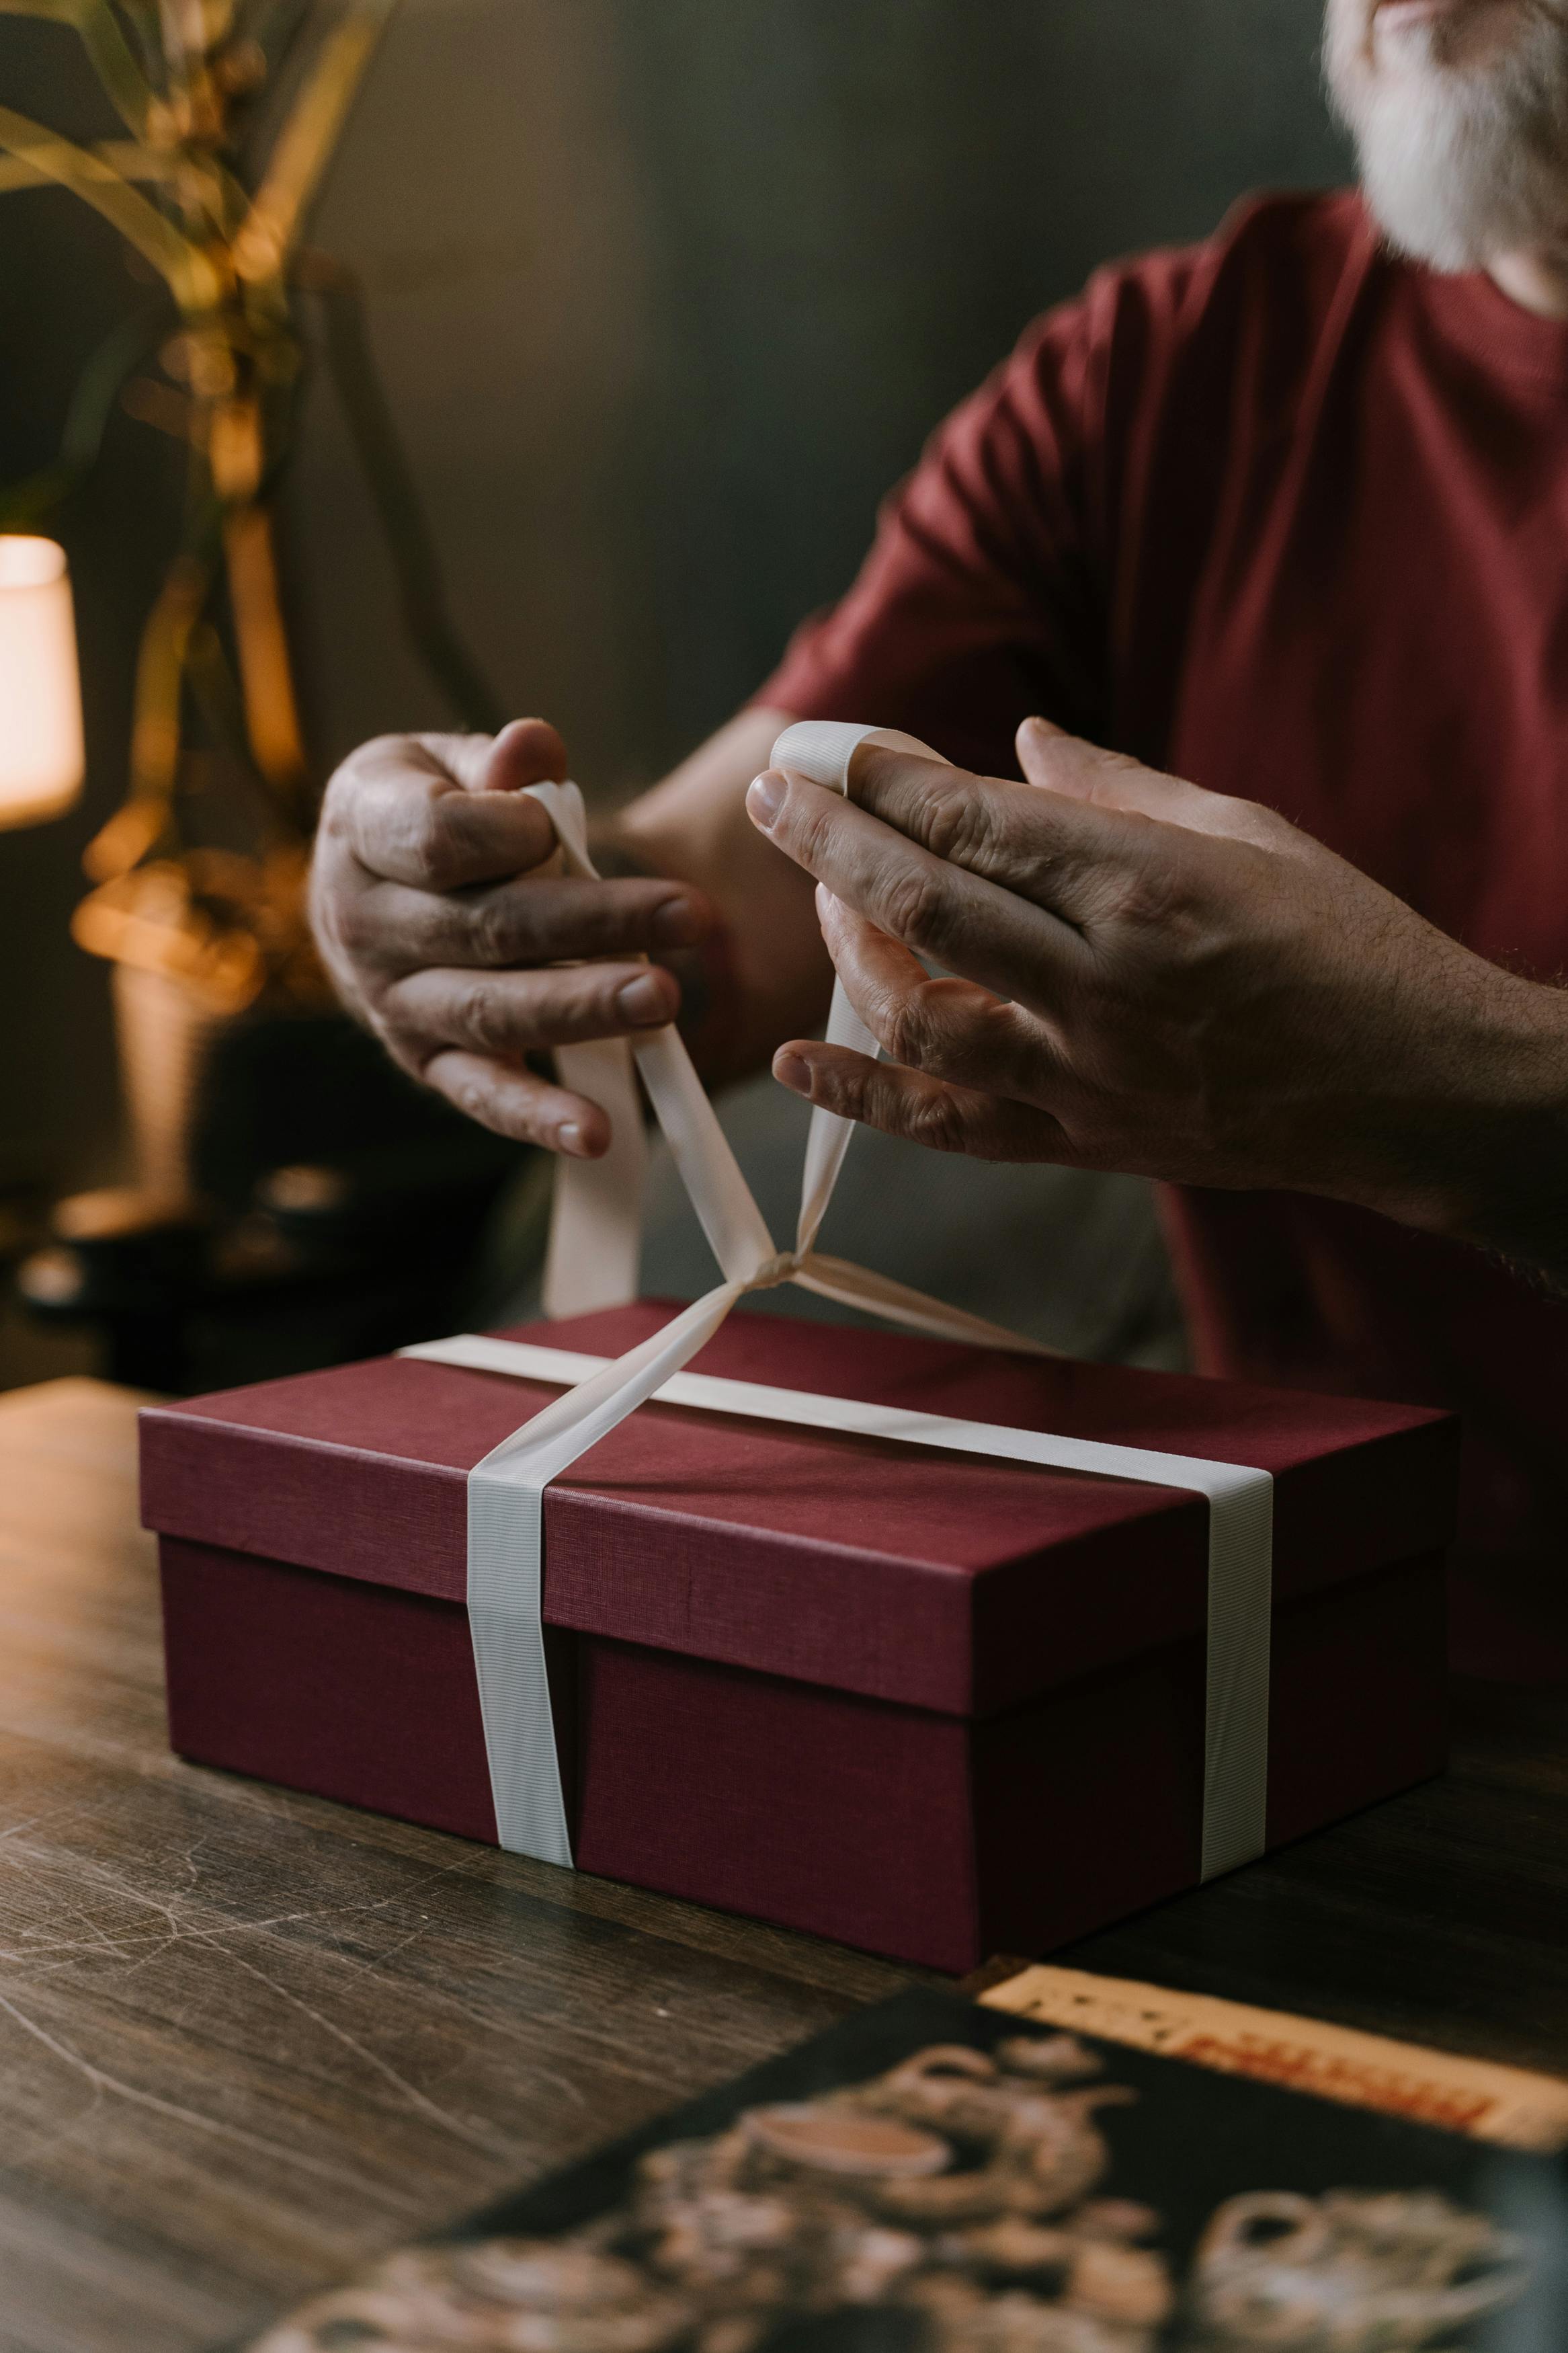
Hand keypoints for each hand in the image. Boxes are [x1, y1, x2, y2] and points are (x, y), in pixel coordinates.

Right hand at [310, 720, 713, 1153]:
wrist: (366, 889)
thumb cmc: (425, 810)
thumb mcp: (445, 763)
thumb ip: (495, 763)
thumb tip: (531, 749)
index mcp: (363, 825)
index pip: (436, 839)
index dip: (504, 831)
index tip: (555, 823)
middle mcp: (363, 921)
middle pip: (486, 928)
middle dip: (594, 925)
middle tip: (691, 915)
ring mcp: (391, 1001)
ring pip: (492, 1011)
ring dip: (583, 1009)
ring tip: (665, 1000)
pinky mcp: (425, 1060)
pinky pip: (482, 1094)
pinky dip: (537, 1118)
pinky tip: (597, 1133)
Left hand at [745, 718, 1567, 1265]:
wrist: (1415, 1090)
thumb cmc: (1344, 945)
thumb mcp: (1246, 833)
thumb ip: (1117, 788)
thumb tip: (1018, 744)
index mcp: (1152, 886)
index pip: (978, 823)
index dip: (887, 782)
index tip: (832, 752)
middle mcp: (1108, 984)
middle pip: (926, 906)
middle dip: (832, 843)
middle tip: (775, 798)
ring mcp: (1090, 1076)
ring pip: (921, 1016)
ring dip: (847, 954)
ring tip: (825, 901)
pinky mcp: (1086, 1143)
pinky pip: (950, 1127)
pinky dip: (864, 1099)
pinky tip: (798, 1063)